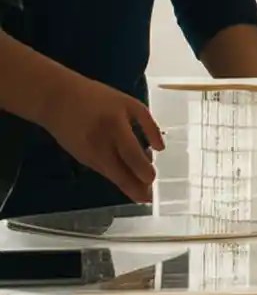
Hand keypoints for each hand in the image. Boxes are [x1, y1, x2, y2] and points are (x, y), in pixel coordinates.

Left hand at [38, 74, 164, 202]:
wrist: (58, 95)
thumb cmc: (69, 128)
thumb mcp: (82, 152)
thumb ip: (107, 167)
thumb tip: (131, 185)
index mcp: (91, 150)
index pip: (118, 173)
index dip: (133, 187)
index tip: (145, 199)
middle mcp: (106, 133)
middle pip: (131, 159)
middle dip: (144, 175)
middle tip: (152, 185)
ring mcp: (118, 116)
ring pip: (136, 142)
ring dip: (146, 159)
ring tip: (148, 170)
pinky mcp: (127, 102)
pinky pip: (146, 119)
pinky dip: (154, 133)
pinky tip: (159, 147)